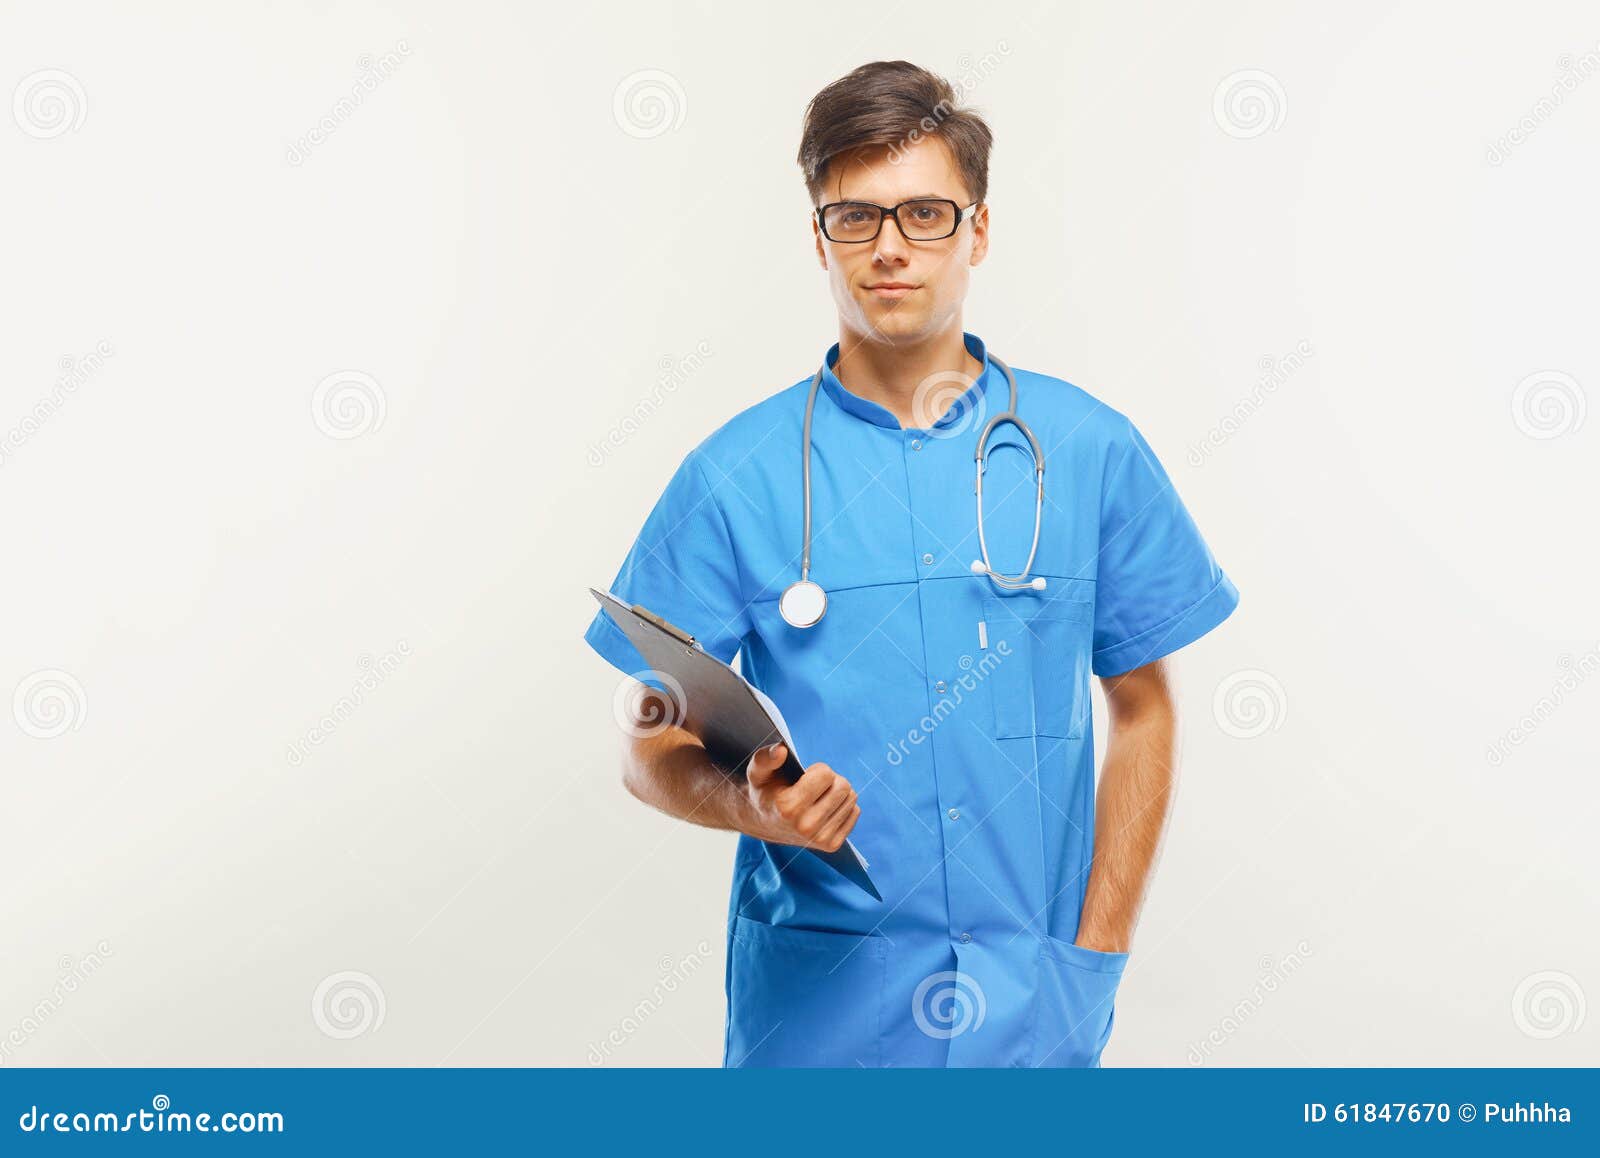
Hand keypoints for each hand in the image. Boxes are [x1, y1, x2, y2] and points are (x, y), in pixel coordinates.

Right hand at [742, 743, 859, 852]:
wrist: (764, 823)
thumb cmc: (765, 792)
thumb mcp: (758, 772)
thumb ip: (765, 759)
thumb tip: (781, 750)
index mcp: (788, 808)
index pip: (826, 774)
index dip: (817, 770)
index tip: (804, 777)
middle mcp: (806, 827)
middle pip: (843, 786)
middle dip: (831, 779)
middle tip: (815, 785)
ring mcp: (820, 839)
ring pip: (851, 799)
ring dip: (838, 792)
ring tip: (819, 796)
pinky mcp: (832, 845)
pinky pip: (854, 812)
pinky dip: (844, 805)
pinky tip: (826, 808)